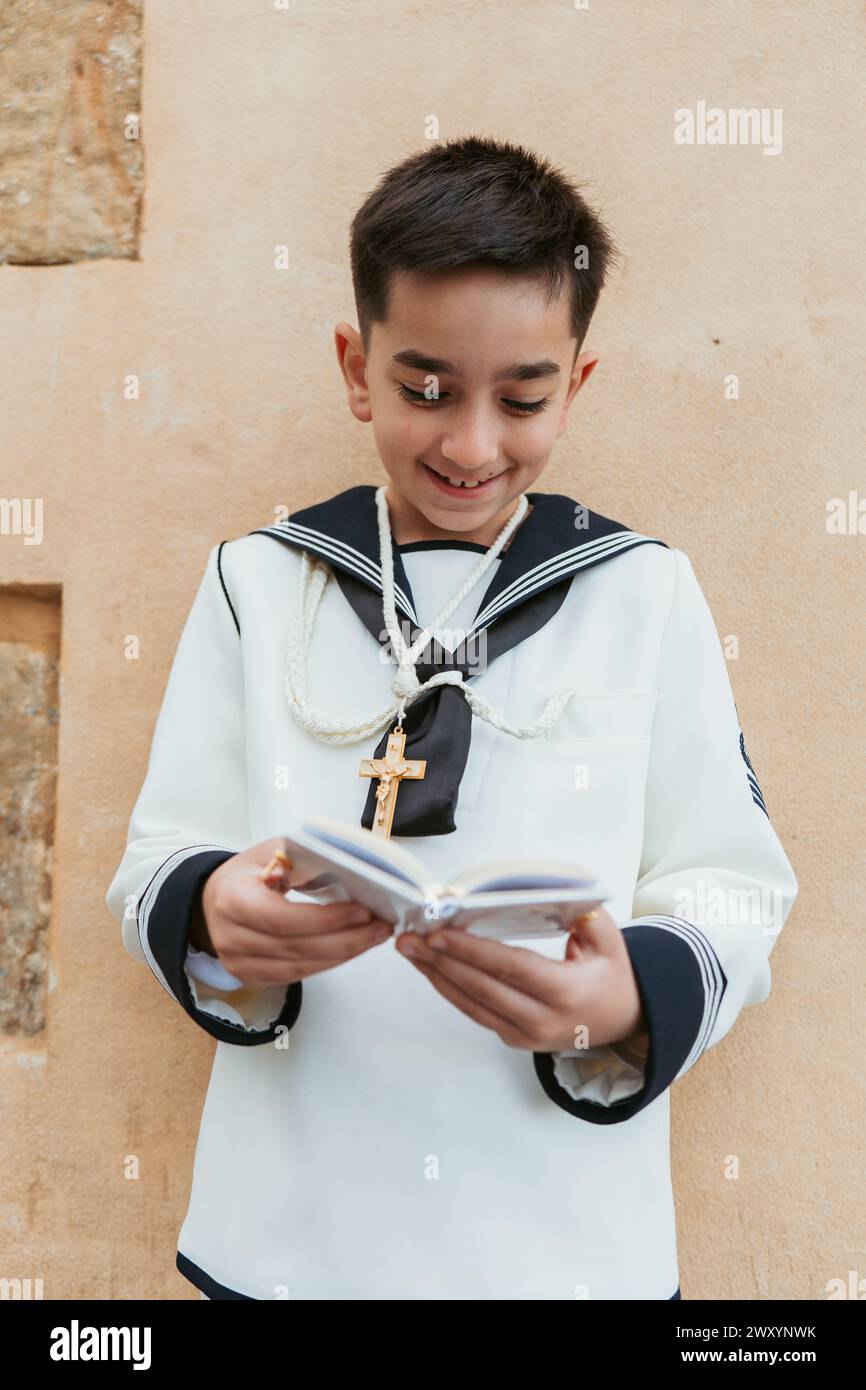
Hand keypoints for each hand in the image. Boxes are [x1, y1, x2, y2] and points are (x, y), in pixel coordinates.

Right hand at [198, 837, 393, 987]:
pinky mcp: (252, 977)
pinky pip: (296, 976)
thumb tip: (351, 870)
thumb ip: (304, 858)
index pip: (282, 918)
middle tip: (382, 926)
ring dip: (344, 954)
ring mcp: (239, 964)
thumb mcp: (270, 852)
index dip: (325, 919)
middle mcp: (231, 938)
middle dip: (346, 939)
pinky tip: (351, 948)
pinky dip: (328, 963)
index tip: (362, 911)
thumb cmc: (247, 873)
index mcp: (232, 899)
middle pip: (297, 948)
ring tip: (375, 936)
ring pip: (301, 967)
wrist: (212, 900)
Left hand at [395, 908, 644, 1052]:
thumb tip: (555, 893)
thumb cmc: (612, 976)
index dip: (472, 951)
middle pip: (482, 988)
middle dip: (441, 961)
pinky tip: (429, 968)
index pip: (511, 968)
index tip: (438, 934)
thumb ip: (586, 916)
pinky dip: (448, 988)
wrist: (622, 1023)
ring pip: (470, 1003)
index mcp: (566, 993)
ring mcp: (524, 1035)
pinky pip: (474, 1012)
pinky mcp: (512, 1039)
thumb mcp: (610, 942)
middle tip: (408, 937)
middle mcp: (541, 1020)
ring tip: (408, 949)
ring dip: (435, 975)